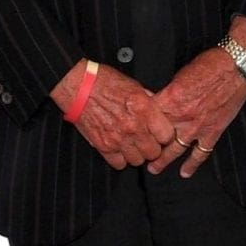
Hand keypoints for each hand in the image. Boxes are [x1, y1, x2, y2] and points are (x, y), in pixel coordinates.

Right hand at [52, 60, 175, 169]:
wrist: (78, 86)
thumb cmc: (103, 81)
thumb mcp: (134, 85)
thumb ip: (148, 102)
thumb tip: (158, 112)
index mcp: (144, 108)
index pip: (167, 136)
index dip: (165, 135)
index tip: (160, 134)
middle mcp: (133, 126)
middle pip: (154, 152)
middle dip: (152, 147)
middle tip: (146, 140)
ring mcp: (118, 138)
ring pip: (138, 161)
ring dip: (136, 154)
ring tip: (131, 144)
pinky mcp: (103, 145)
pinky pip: (119, 164)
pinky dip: (120, 159)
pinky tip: (119, 148)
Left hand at [150, 47, 245, 176]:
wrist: (236, 68)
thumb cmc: (208, 65)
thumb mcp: (180, 74)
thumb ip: (168, 93)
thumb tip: (158, 102)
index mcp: (170, 98)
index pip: (148, 116)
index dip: (139, 125)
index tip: (132, 130)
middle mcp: (181, 115)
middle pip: (158, 136)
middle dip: (147, 147)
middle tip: (138, 154)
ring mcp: (197, 126)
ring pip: (176, 149)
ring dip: (164, 161)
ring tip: (154, 169)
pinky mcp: (213, 132)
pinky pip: (201, 153)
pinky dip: (193, 165)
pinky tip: (185, 173)